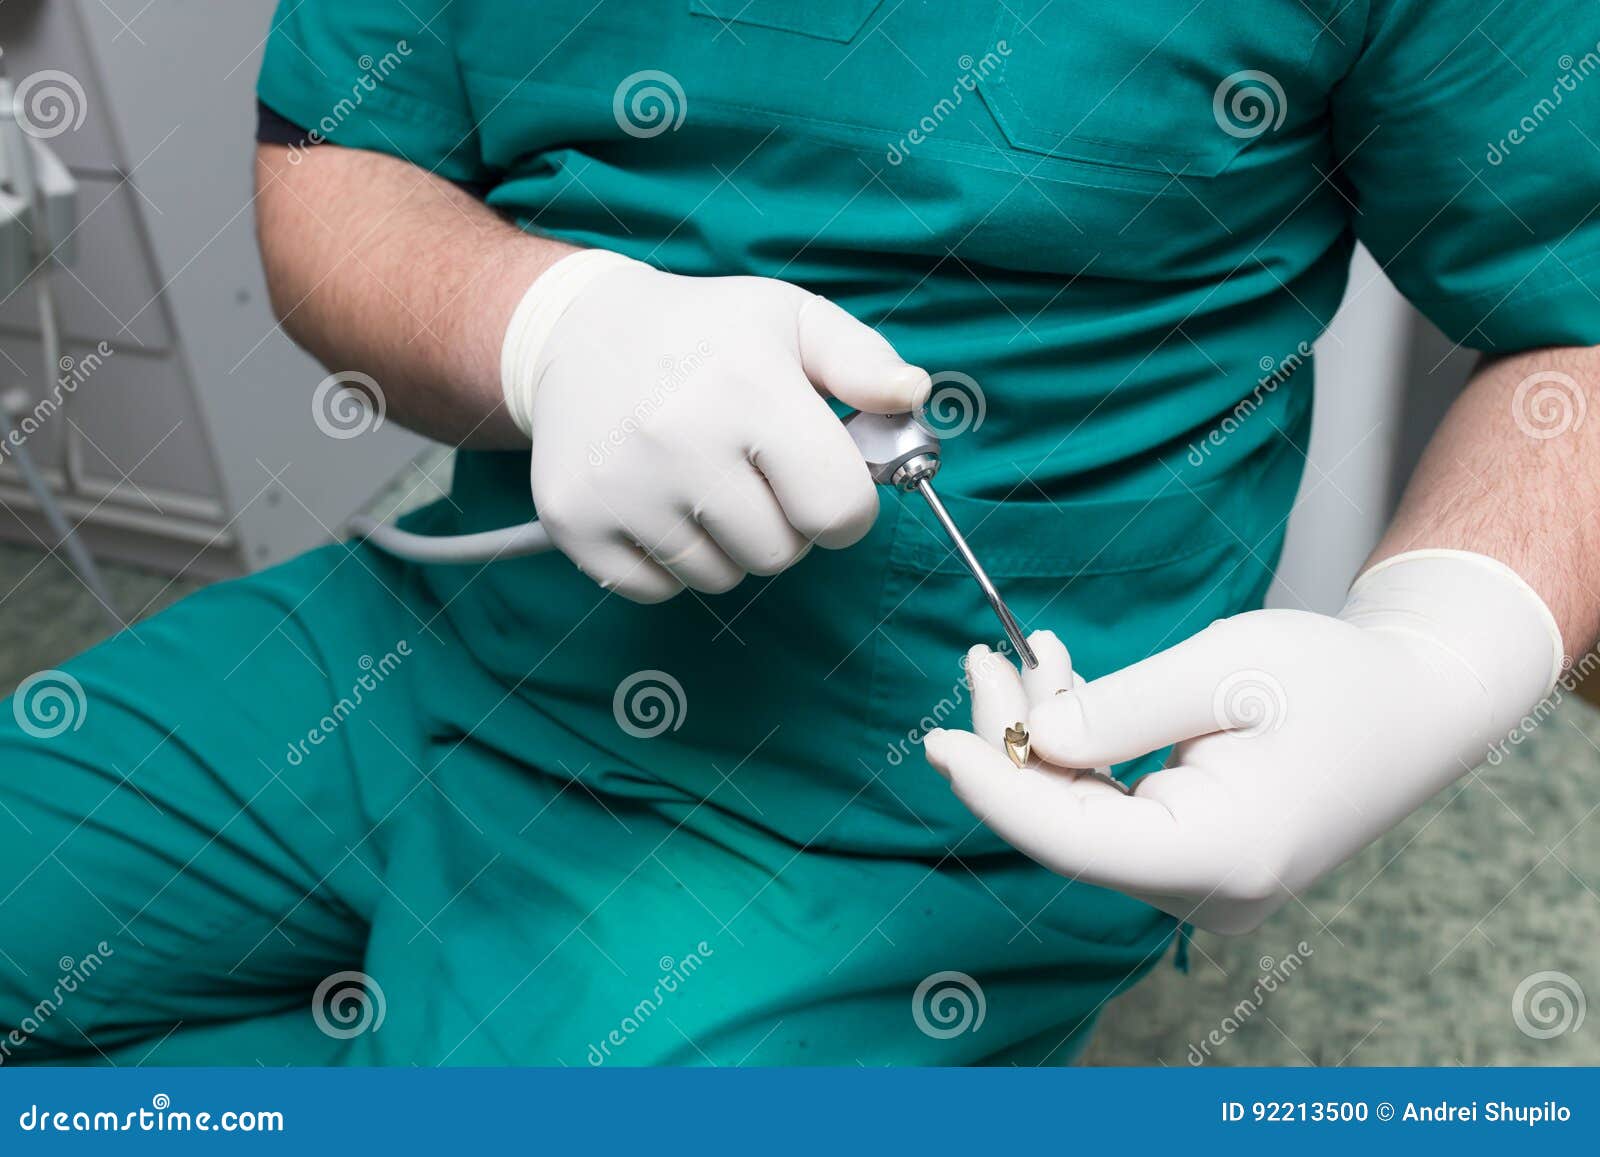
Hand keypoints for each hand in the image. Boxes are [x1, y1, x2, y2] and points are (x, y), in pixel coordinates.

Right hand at [500, 250, 929, 601]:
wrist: (578, 332)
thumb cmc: (706, 333)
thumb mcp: (791, 320)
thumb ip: (863, 362)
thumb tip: (912, 397)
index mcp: (749, 386)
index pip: (838, 509)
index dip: (846, 507)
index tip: (825, 483)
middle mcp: (679, 438)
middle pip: (780, 554)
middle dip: (783, 524)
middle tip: (753, 473)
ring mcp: (621, 485)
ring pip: (720, 578)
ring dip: (726, 544)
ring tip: (701, 481)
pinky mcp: (574, 520)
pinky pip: (657, 589)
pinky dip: (668, 562)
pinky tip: (657, 502)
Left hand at [925, 551, 1561, 932]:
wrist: (1416, 704)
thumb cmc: (1338, 679)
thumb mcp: (1229, 668)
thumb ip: (1123, 709)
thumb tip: (1033, 741)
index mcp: (1225, 855)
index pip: (1076, 842)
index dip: (997, 792)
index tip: (936, 744)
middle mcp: (1206, 891)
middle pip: (1067, 826)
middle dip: (1011, 742)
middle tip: (980, 658)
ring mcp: (1198, 882)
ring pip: (1080, 815)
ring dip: (1041, 736)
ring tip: (1019, 655)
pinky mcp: (1190, 857)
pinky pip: (1109, 809)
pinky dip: (1077, 748)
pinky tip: (1058, 683)